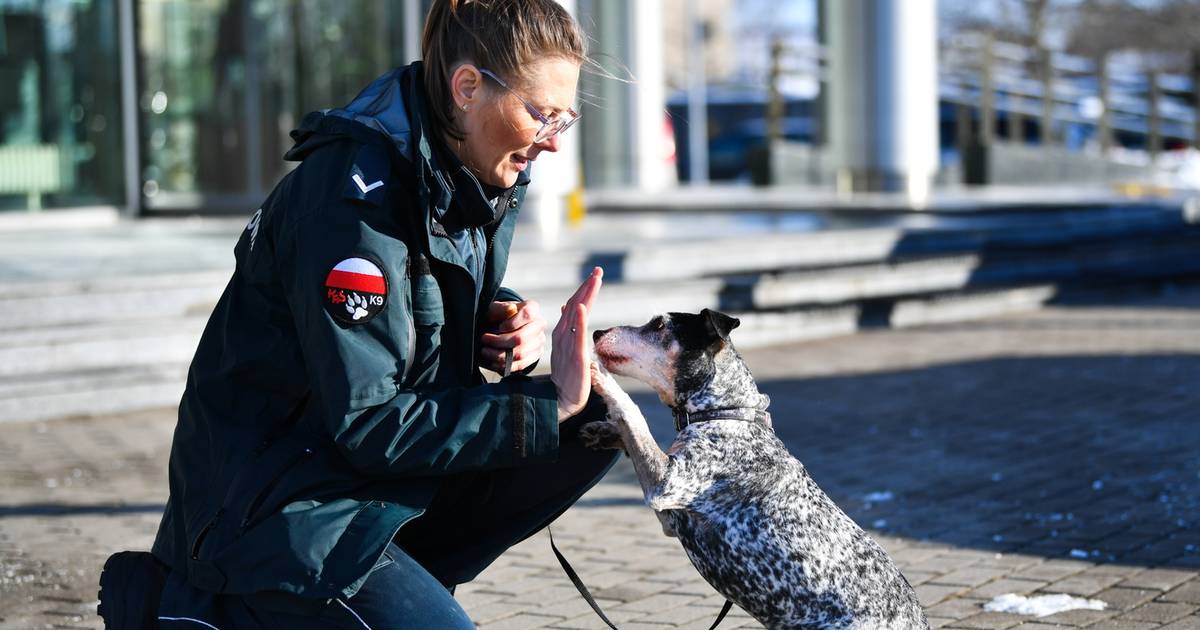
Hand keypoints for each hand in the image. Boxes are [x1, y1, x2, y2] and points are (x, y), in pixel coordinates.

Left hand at [479, 300, 546, 373]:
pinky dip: (504, 365)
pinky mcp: (535, 355)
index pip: (527, 315)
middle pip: (521, 338)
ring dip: (499, 355)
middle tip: (485, 340)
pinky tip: (493, 361)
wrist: (505, 326)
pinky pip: (520, 365)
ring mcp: (538, 342)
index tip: (499, 327)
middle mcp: (539, 325)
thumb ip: (501, 307)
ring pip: (520, 354)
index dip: (511, 323)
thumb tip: (510, 309)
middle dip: (499, 342)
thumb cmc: (500, 316)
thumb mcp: (497, 308)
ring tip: (485, 351)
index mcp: (532, 308)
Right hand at [551, 267, 602, 422]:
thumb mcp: (568, 346)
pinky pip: (576, 336)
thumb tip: (570, 306)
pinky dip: (579, 320)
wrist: (562, 398)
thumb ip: (569, 327)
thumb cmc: (567, 374)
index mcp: (563, 332)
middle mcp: (563, 335)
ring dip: (585, 296)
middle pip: (575, 305)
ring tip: (594, 280)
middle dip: (587, 287)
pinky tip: (583, 307)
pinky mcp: (575, 357)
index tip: (595, 276)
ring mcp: (568, 345)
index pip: (574, 305)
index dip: (584, 290)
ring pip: (576, 315)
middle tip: (598, 271)